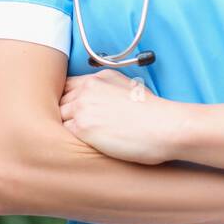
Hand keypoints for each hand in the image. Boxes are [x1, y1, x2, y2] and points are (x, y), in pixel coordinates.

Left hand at [60, 69, 182, 164]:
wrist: (164, 126)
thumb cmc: (153, 113)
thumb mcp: (128, 88)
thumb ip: (105, 89)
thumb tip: (92, 100)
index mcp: (98, 78)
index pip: (66, 86)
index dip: (68, 101)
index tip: (73, 112)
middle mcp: (87, 89)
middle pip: (59, 102)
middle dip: (65, 115)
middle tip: (78, 128)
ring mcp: (82, 107)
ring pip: (59, 118)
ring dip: (66, 128)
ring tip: (80, 139)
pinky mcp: (82, 128)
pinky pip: (62, 134)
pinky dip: (69, 140)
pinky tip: (83, 145)